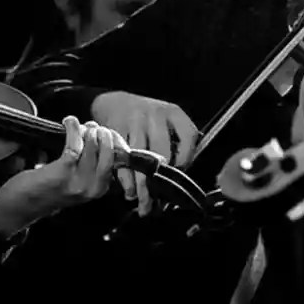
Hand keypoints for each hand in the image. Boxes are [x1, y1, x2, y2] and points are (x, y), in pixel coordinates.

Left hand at [0, 116, 134, 237]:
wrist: (21, 206)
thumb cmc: (47, 191)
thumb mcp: (78, 184)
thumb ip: (93, 168)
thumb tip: (102, 139)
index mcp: (100, 189)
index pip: (119, 159)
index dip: (113, 140)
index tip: (104, 131)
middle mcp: (93, 187)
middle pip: (109, 150)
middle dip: (102, 133)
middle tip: (91, 127)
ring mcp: (79, 181)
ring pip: (93, 145)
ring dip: (85, 130)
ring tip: (79, 126)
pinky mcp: (63, 172)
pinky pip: (75, 144)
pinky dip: (73, 128)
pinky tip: (69, 122)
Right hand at [91, 91, 197, 215]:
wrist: (114, 102)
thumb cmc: (146, 118)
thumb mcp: (166, 121)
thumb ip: (176, 142)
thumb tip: (180, 175)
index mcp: (174, 113)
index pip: (188, 136)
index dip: (186, 159)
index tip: (180, 174)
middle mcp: (156, 115)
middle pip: (163, 151)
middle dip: (161, 180)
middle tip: (159, 199)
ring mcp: (135, 122)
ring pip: (141, 158)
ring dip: (142, 184)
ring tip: (143, 201)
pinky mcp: (116, 130)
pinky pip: (122, 158)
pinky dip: (125, 177)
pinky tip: (129, 190)